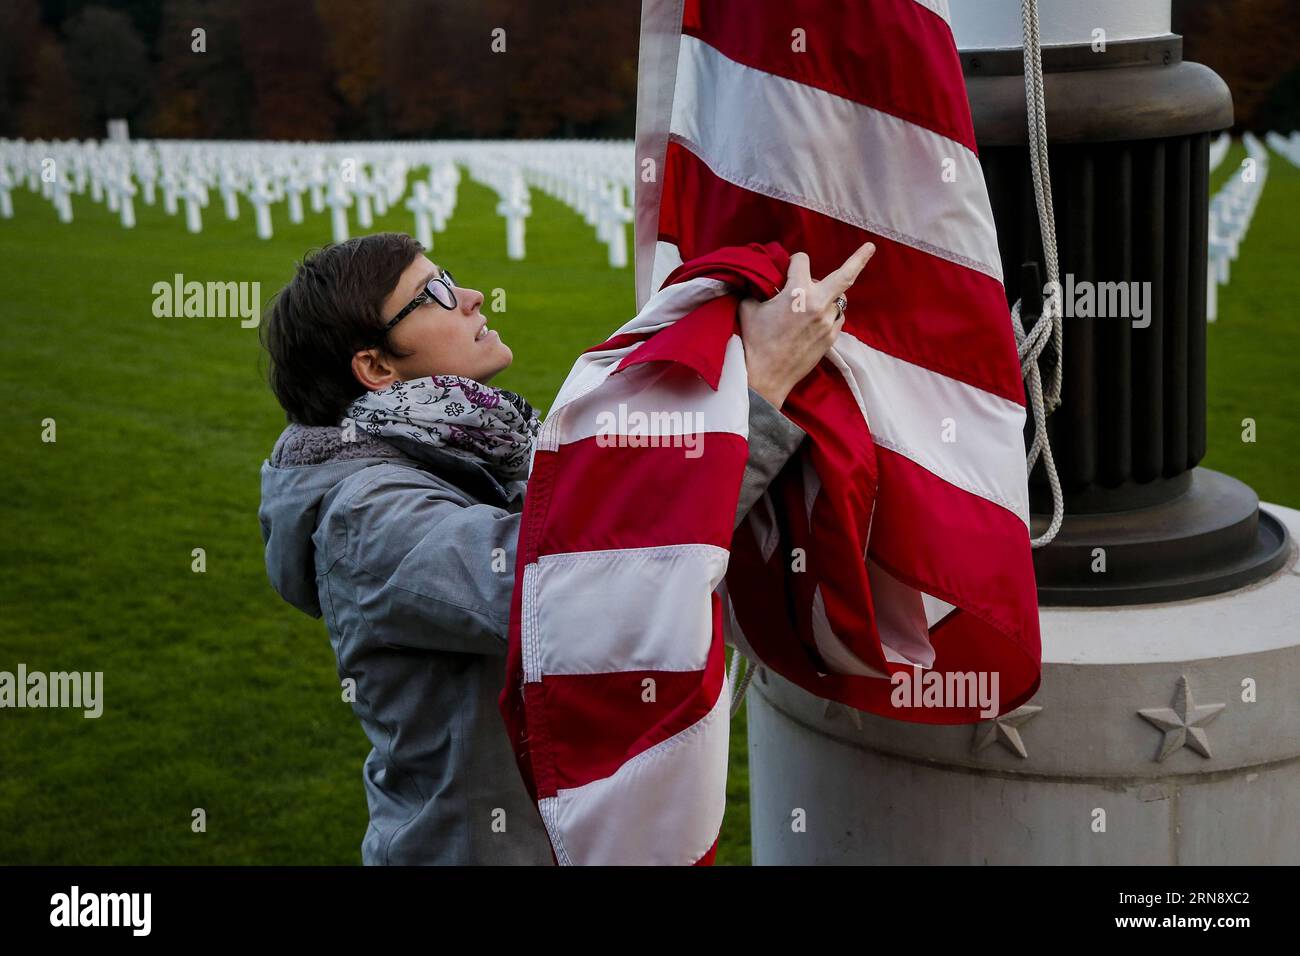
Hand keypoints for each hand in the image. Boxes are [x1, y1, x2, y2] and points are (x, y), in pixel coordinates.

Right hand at [740, 242, 875, 408]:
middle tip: (870, 247)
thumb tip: (759, 280)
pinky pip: (837, 317)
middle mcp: (817, 305)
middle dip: (859, 259)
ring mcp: (827, 323)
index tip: (789, 266)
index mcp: (797, 293)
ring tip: (816, 299)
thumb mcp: (749, 308)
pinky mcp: (831, 338)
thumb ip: (758, 288)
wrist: (765, 376)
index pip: (802, 261)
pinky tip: (817, 318)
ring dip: (830, 294)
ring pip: (839, 298)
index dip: (794, 261)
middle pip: (845, 275)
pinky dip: (830, 313)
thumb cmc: (754, 342)